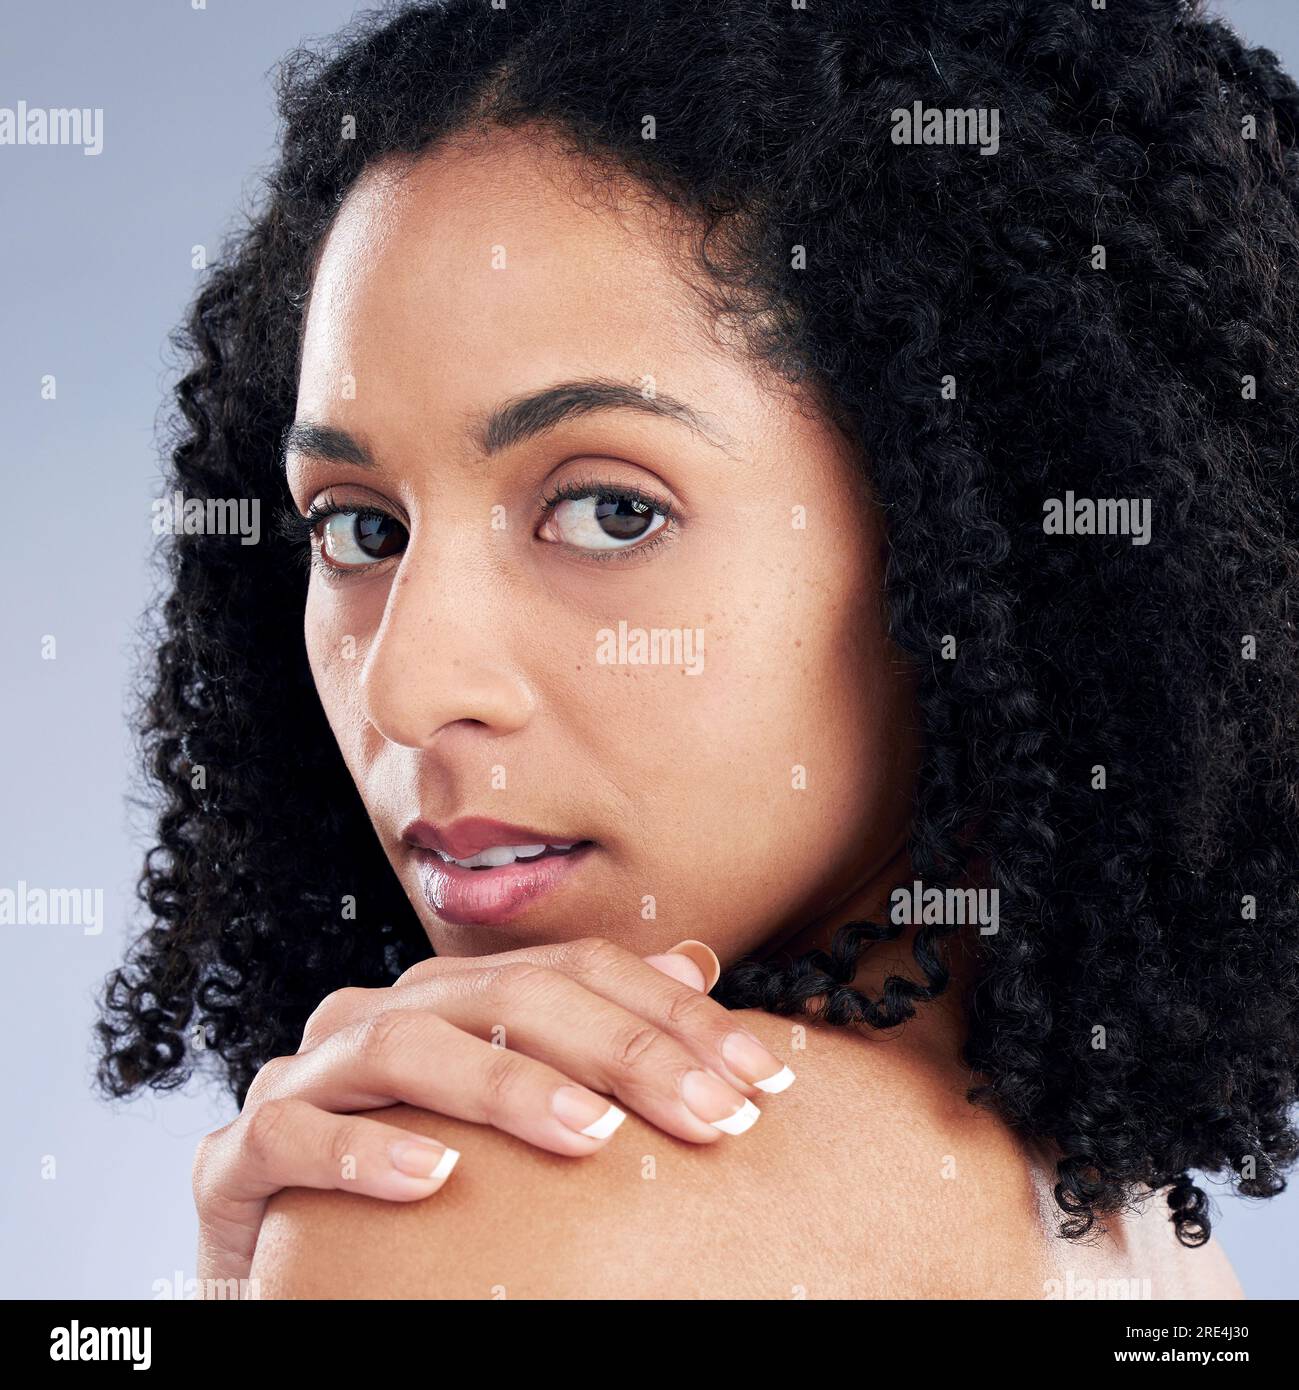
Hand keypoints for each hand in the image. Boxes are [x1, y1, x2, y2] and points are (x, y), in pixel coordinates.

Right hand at [192, 936, 794, 1288]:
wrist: (283, 1264)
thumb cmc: (414, 1181)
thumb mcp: (515, 1106)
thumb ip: (594, 1031)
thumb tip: (696, 961)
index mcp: (451, 997)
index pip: (575, 971)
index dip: (671, 1014)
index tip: (760, 1075)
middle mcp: (380, 1013)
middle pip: (506, 993)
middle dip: (621, 1048)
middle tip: (710, 1113)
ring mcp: (305, 1074)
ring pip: (404, 1041)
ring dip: (505, 1084)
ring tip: (591, 1136)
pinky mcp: (239, 1154)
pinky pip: (293, 1131)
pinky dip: (363, 1148)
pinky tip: (433, 1178)